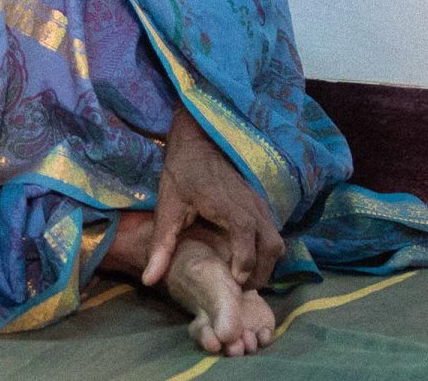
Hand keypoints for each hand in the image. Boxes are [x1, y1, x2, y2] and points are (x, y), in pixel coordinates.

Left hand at [141, 106, 284, 290]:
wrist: (198, 139)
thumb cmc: (182, 172)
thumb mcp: (167, 207)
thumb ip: (162, 245)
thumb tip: (150, 280)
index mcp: (232, 210)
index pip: (249, 250)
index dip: (243, 272)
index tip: (229, 286)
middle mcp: (253, 209)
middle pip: (271, 251)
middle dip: (259, 275)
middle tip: (237, 289)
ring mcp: (261, 205)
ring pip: (277, 243)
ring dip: (266, 264)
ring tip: (243, 278)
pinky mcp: (261, 203)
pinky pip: (273, 233)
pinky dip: (266, 251)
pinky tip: (245, 259)